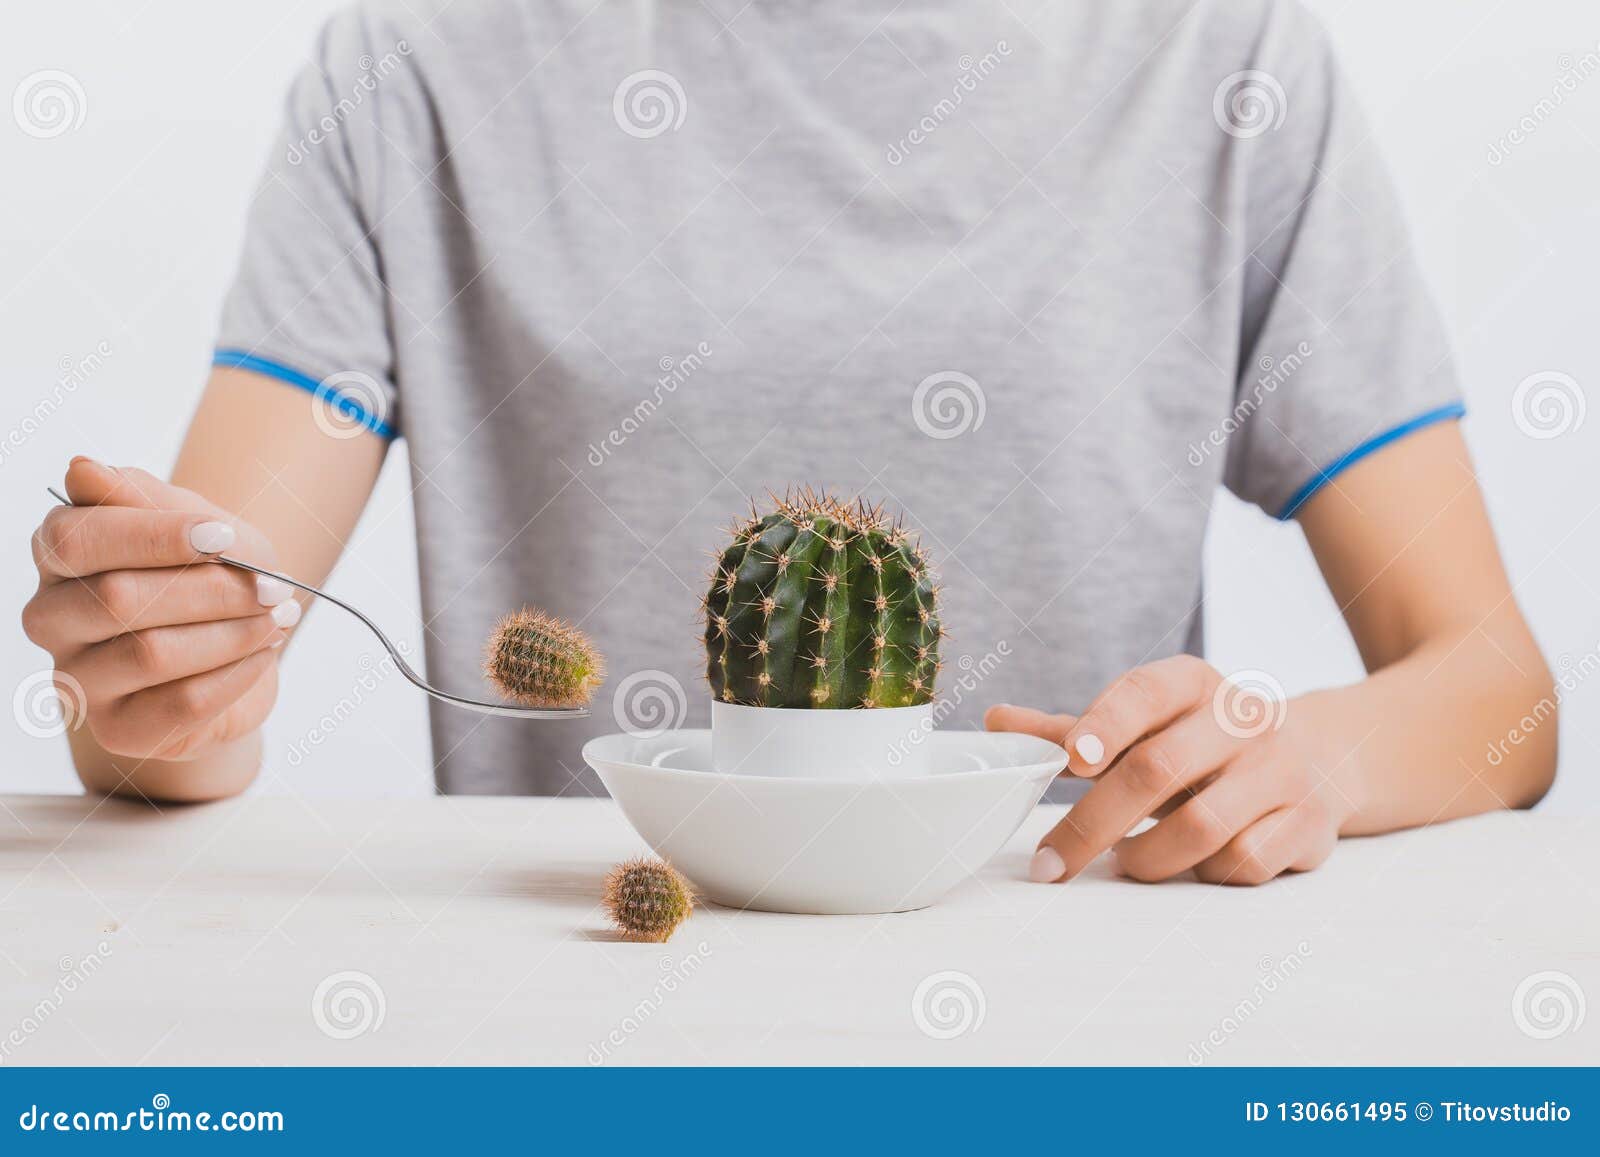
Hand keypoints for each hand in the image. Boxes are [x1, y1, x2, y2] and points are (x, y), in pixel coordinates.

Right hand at [21, 458, 299, 762]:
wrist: (235, 649)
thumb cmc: (207, 575)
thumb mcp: (192, 522)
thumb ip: (142, 498)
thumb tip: (83, 470)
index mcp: (58, 555)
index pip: (76, 539)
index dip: (155, 536)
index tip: (224, 536)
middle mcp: (51, 618)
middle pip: (117, 599)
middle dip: (212, 590)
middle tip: (273, 585)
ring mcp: (79, 680)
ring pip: (152, 653)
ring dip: (234, 632)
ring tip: (278, 616)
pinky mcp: (119, 730)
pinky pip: (181, 703)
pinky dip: (238, 672)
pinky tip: (264, 652)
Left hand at [986, 656, 1355, 885]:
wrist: (1324, 756)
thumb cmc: (1205, 741)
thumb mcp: (1149, 724)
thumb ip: (1076, 729)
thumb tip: (996, 721)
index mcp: (1194, 683)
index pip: (1145, 692)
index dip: (1106, 722)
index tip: (1073, 761)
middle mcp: (1244, 718)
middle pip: (1158, 770)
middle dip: (1093, 823)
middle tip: (1049, 862)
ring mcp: (1283, 770)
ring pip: (1201, 828)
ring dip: (1147, 857)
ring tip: (1125, 861)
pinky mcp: (1309, 822)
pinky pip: (1243, 863)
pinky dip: (1205, 874)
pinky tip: (1193, 866)